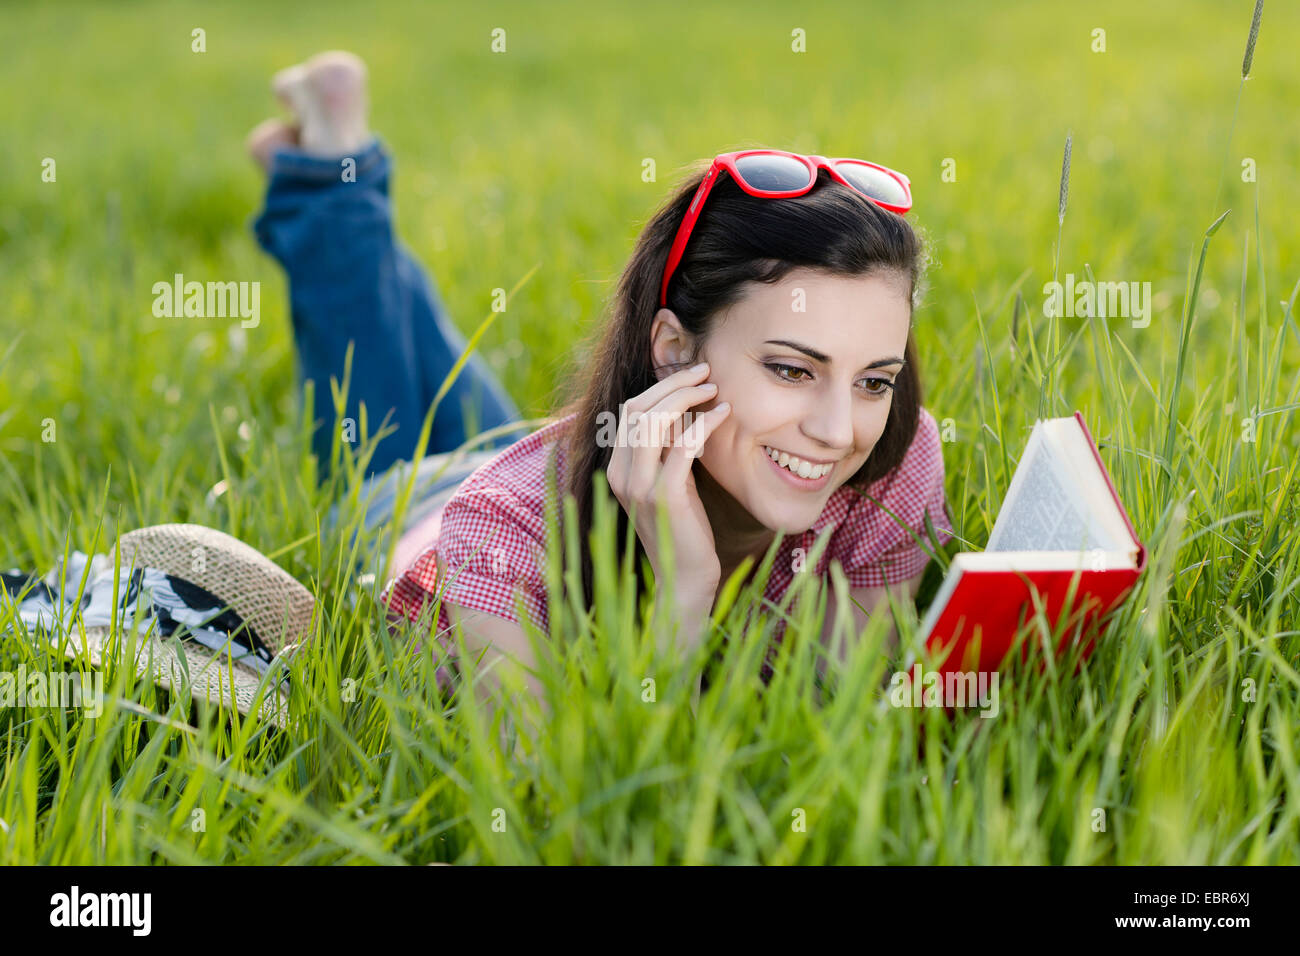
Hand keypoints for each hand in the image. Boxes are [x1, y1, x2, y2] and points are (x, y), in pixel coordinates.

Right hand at [606, 361, 731, 641]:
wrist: (684, 581)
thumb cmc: (684, 531)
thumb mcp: (671, 484)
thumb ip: (668, 451)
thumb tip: (686, 410)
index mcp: (617, 469)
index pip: (630, 411)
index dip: (660, 387)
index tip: (692, 377)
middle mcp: (621, 475)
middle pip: (638, 408)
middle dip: (673, 383)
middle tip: (705, 372)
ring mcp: (640, 486)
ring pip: (654, 420)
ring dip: (686, 396)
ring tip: (714, 388)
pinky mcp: (666, 497)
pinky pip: (682, 446)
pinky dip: (703, 423)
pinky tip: (723, 414)